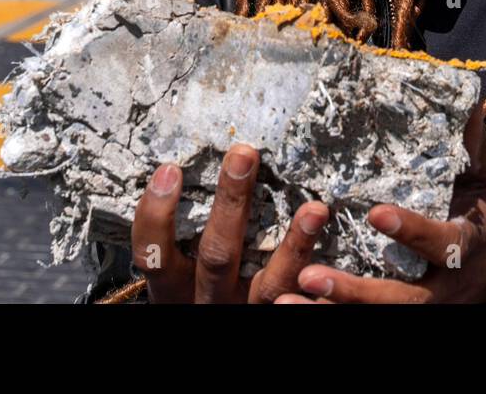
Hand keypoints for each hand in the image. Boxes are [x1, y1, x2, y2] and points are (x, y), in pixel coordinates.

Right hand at [131, 143, 329, 302]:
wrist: (210, 331)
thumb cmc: (195, 293)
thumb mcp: (179, 274)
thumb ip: (183, 235)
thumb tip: (178, 169)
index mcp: (174, 288)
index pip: (153, 255)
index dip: (157, 215)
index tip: (169, 169)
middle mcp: (208, 302)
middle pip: (217, 256)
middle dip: (231, 203)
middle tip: (244, 154)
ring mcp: (246, 310)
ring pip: (270, 284)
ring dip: (294, 246)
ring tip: (314, 208)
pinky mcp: (279, 314)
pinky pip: (302, 301)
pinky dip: (319, 277)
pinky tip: (332, 246)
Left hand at [275, 107, 485, 303]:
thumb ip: (471, 145)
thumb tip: (464, 98)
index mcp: (465, 246)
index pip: (439, 243)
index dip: (410, 230)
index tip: (376, 213)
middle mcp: (443, 286)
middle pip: (400, 299)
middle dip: (355, 292)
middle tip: (309, 276)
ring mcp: (423, 303)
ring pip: (378, 315)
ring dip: (331, 309)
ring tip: (284, 301)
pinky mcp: (405, 309)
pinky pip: (367, 316)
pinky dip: (329, 313)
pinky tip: (292, 304)